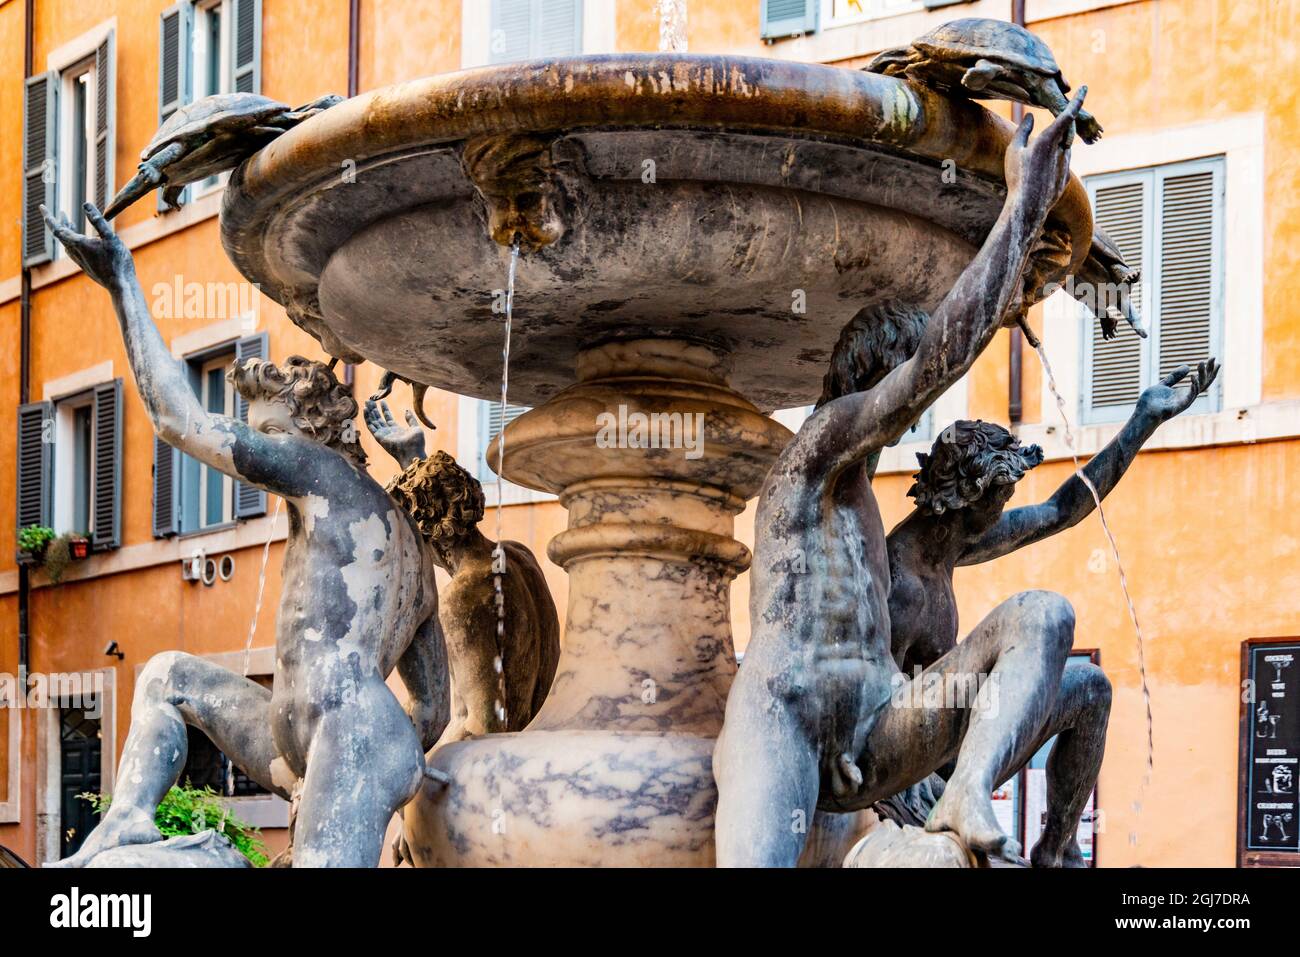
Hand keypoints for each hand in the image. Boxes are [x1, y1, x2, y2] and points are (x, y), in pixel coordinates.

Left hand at [42, 203, 133, 290]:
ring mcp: (80, 261)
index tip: (42, 207)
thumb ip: (98, 221)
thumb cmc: (118, 262)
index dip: (49, 217)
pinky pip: (73, 251)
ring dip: (66, 232)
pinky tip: (81, 241)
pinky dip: (72, 241)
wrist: (120, 285)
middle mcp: (76, 253)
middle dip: (59, 222)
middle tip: (61, 212)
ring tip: (70, 223)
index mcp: (79, 244)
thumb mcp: (111, 238)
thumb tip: (86, 204)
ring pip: (66, 244)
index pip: (57, 228)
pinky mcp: (86, 266)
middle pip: (61, 235)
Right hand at [364, 399, 425, 466]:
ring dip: (369, 412)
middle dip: (374, 409)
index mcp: (396, 430)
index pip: (388, 417)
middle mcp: (388, 432)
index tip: (382, 401)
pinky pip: (371, 426)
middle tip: (370, 400)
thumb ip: (411, 419)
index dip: (384, 409)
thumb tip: (407, 410)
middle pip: (379, 418)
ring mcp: (382, 434)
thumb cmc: (416, 443)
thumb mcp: (415, 428)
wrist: (413, 453)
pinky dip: (367, 418)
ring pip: (373, 421)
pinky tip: (365, 410)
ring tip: (367, 402)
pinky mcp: (379, 437)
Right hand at [1004, 88, 1086, 215]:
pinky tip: (1040, 177)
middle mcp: (1061, 150)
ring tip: (1036, 164)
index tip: (1084, 88)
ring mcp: (1065, 165)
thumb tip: (1031, 116)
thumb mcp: (1014, 150)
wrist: (1027, 207)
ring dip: (1054, 150)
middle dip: (1057, 132)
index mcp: (1049, 139)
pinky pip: (1061, 166)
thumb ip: (1023, 130)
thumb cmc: (1017, 177)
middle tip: (1046, 138)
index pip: (1067, 114)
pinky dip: (1052, 166)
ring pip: (1063, 150)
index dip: (1077, 100)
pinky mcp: (1065, 179)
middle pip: (1064, 134)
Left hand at [1137, 358, 1219, 421]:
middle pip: (1204, 383)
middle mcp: (1187, 397)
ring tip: (1201, 362)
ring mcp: (1184, 402)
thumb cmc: (1152, 402)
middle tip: (1213, 357)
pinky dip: (1193, 386)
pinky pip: (1189, 396)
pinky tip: (1193, 376)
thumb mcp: (1164, 385)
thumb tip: (1187, 366)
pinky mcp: (1178, 407)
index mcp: (1185, 392)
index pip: (1201, 380)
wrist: (1142, 414)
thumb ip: (1174, 377)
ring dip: (1201, 375)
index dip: (1208, 370)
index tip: (1213, 359)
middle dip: (1209, 371)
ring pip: (1199, 387)